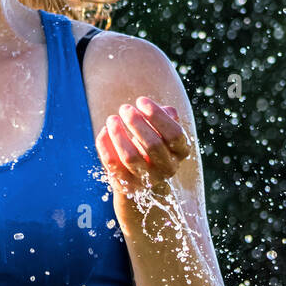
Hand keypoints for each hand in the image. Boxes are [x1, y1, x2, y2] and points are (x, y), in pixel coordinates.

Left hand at [94, 97, 189, 217]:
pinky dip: (105, 146)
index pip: (174, 134)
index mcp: (180, 152)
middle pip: (153, 145)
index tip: (141, 100)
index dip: (157, 116)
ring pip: (130, 157)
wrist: (140, 178)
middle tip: (124, 108)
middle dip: (136, 122)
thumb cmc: (152, 144)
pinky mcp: (126, 185)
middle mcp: (167, 168)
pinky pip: (113, 164)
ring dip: (118, 134)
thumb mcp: (163, 130)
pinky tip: (104, 131)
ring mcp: (146, 180)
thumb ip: (166, 117)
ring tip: (112, 119)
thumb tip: (165, 110)